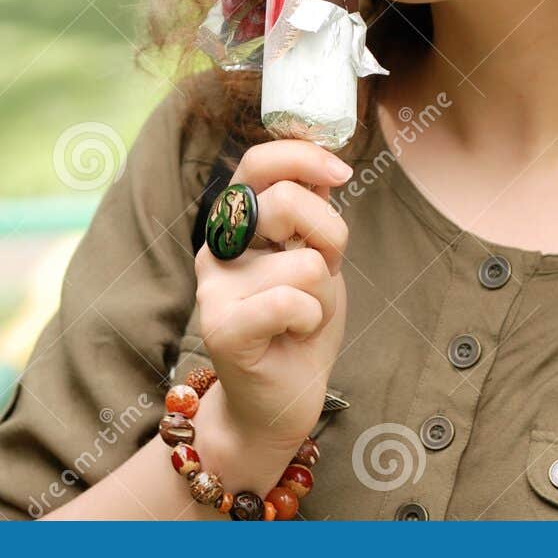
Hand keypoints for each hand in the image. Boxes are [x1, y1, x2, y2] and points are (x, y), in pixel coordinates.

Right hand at [193, 139, 351, 455]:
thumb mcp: (315, 257)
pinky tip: (293, 336)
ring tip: (301, 318)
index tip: (342, 173)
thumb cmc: (298, 326)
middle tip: (323, 275)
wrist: (277, 401)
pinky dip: (311, 320)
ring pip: (305, 262)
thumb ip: (311, 212)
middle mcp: (218, 246)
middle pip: (288, 201)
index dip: (303, 156)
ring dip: (323, 296)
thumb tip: (324, 164)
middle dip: (330, 238)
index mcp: (237, 223)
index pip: (259, 162)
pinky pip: (292, 302)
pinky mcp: (222, 326)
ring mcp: (215, 286)